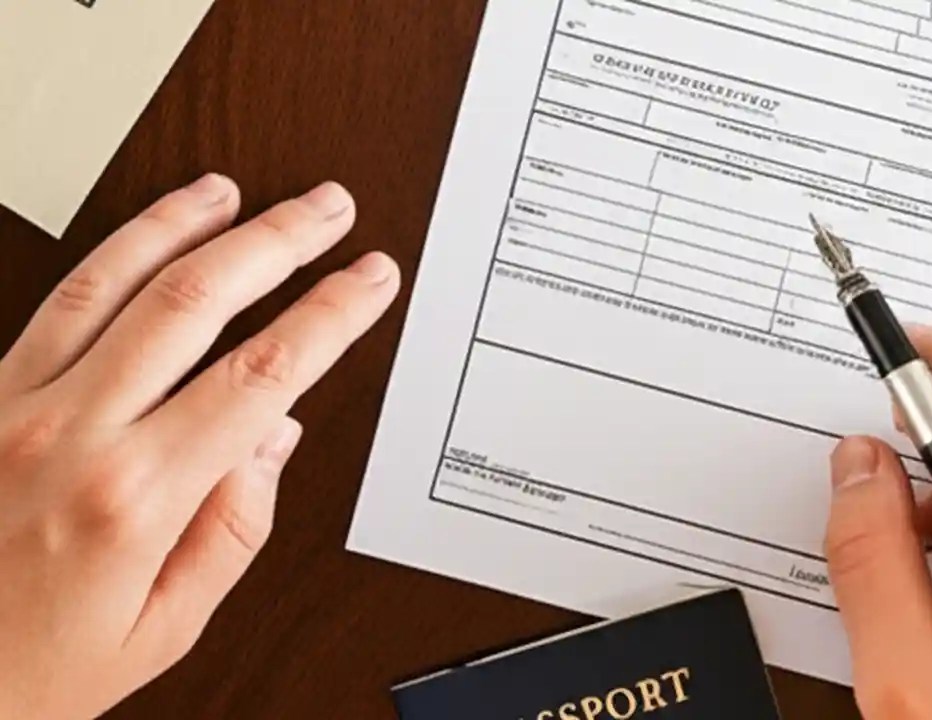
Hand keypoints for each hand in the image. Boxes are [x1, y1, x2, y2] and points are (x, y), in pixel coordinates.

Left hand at [0, 175, 399, 718]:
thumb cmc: (33, 670)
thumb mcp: (164, 626)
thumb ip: (233, 527)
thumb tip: (273, 435)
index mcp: (134, 497)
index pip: (263, 375)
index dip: (330, 314)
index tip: (367, 279)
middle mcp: (71, 434)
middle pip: (196, 302)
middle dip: (278, 242)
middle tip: (327, 209)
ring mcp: (16, 405)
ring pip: (116, 280)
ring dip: (187, 223)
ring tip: (238, 193)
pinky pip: (57, 301)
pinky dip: (112, 253)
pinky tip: (146, 233)